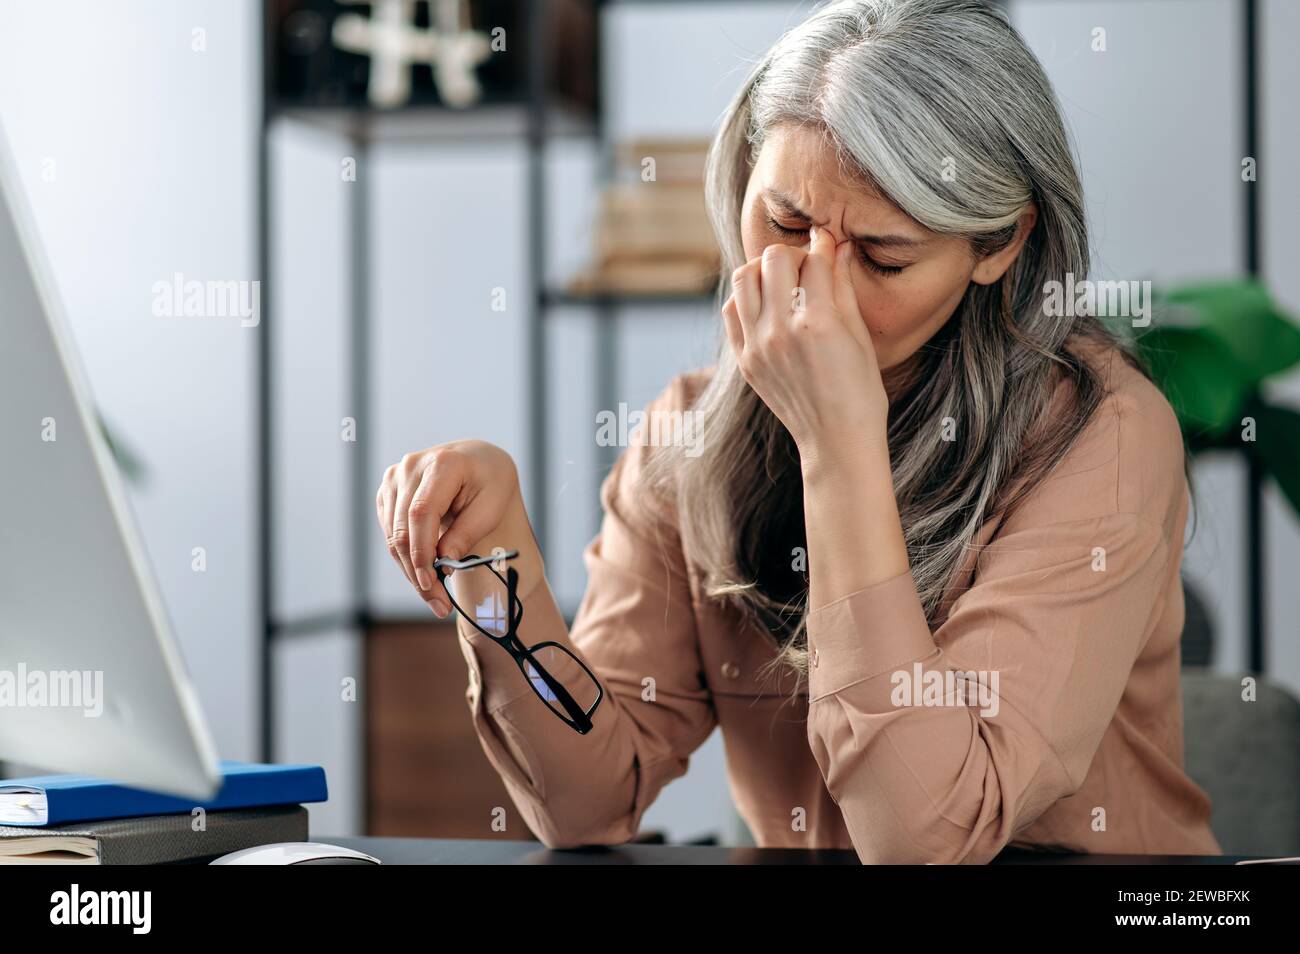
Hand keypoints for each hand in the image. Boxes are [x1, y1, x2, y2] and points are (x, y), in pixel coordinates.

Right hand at [376, 440, 520, 616]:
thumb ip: (466, 534)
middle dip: (417, 572)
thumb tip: (443, 565)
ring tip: (435, 598)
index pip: (421, 513)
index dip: (422, 551)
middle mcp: (412, 466)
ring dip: (410, 570)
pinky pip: (390, 532)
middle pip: (403, 528)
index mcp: (442, 464)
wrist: (478, 462)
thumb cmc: (490, 482)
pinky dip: (406, 557)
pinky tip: (424, 574)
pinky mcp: (389, 492)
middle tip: (439, 605)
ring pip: (393, 535)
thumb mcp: (491, 507)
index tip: (432, 583)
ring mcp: (395, 478)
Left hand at [723, 225, 888, 464]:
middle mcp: (781, 331)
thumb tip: (836, 246)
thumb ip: (843, 286)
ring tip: (782, 283)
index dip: (824, 246)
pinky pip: (731, 310)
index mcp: (819, 323)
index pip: (814, 259)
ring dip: (763, 270)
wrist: (836, 439)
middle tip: (806, 268)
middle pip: (774, 259)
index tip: (829, 244)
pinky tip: (766, 304)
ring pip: (744, 278)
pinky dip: (746, 297)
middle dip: (794, 254)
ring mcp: (757, 346)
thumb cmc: (859, 390)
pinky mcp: (744, 360)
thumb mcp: (860, 335)